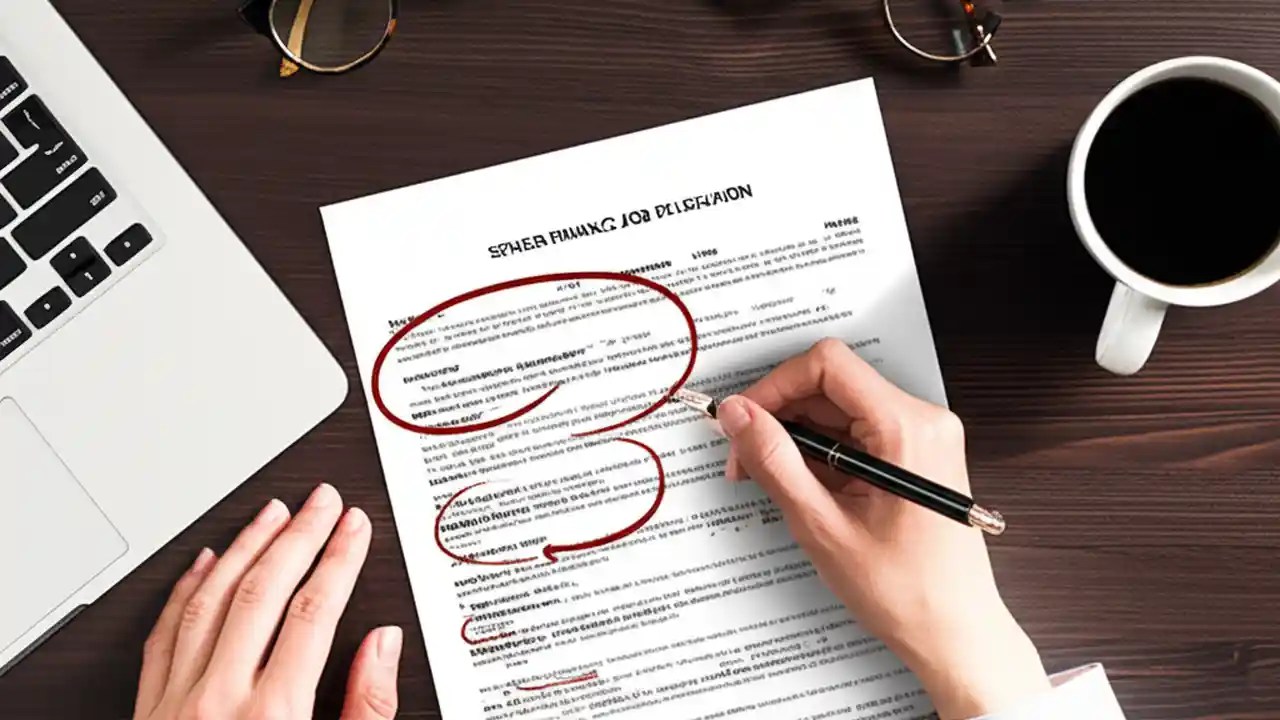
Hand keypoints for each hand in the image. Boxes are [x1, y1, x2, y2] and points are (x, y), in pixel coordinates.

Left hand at [134, 484, 401, 719]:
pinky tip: (204, 562)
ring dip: (245, 549)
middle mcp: (220, 700)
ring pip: (210, 602)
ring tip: (272, 515)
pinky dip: (185, 591)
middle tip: (321, 502)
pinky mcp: (148, 711)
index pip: (314, 612)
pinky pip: (163, 636)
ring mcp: (178, 703)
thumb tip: (383, 644)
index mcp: (275, 714)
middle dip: (299, 537)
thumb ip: (366, 706)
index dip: (340, 560)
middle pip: (263, 593)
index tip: (354, 528)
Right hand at [718, 339, 1049, 719]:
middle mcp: (923, 421)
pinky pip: (856, 432)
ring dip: (797, 437)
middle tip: (744, 459)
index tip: (744, 418)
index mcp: (909, 429)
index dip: (775, 385)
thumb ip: (775, 461)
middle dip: (779, 416)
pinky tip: (804, 488)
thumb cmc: (907, 592)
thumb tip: (738, 415)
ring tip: (770, 481)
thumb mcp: (822, 525)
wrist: (955, 633)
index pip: (828, 365)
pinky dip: (821, 453)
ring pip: (839, 408)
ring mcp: (922, 437)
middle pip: (831, 384)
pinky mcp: (915, 453)